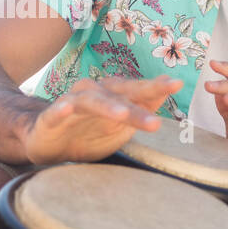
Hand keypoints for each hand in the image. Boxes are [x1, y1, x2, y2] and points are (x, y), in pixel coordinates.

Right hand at [22, 74, 183, 164]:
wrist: (49, 144)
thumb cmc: (88, 134)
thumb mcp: (120, 127)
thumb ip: (141, 109)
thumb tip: (166, 91)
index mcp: (113, 96)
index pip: (137, 89)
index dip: (156, 86)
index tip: (178, 83)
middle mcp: (94, 94)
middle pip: (119, 92)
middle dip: (140, 94)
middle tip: (163, 96)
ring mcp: (71, 104)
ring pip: (92, 102)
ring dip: (107, 106)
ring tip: (122, 114)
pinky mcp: (50, 118)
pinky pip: (55, 112)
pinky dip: (60, 110)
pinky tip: (65, 109)